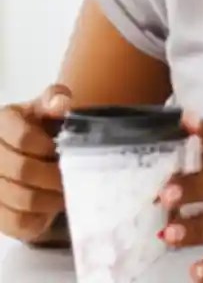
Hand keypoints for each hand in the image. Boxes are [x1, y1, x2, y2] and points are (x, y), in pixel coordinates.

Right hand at [0, 85, 71, 242]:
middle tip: (76, 177)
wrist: (37, 149)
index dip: (49, 148)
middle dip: (56, 176)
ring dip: (52, 199)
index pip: (24, 138)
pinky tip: (50, 209)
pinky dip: (39, 219)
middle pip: (24, 171)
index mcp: (4, 123)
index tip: (65, 152)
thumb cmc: (46, 126)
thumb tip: (61, 104)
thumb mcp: (50, 106)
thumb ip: (55, 98)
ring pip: (21, 198)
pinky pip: (17, 223)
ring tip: (68, 193)